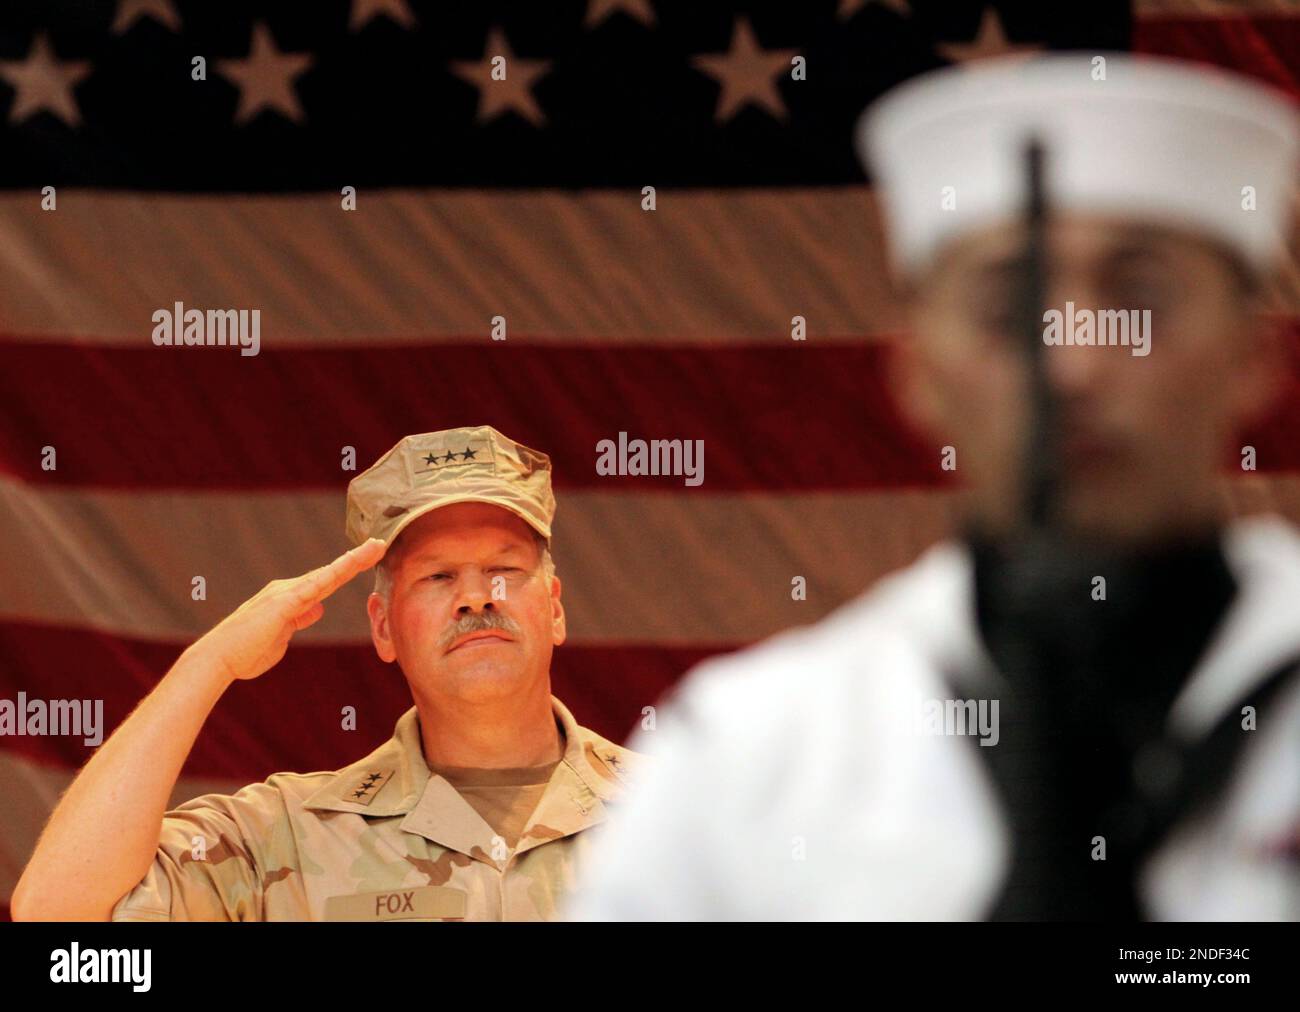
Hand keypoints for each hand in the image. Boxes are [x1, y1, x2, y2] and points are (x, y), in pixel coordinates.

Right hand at [188, 538, 386, 683]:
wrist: (218, 658)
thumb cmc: (246, 653)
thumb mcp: (281, 636)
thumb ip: (299, 620)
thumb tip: (317, 608)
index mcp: (290, 599)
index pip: (325, 582)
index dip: (347, 570)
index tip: (368, 559)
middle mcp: (288, 590)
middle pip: (330, 573)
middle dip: (356, 559)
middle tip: (379, 545)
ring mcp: (285, 594)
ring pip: (326, 574)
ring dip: (351, 561)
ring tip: (374, 549)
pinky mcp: (282, 605)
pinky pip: (313, 587)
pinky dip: (333, 575)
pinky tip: (349, 566)